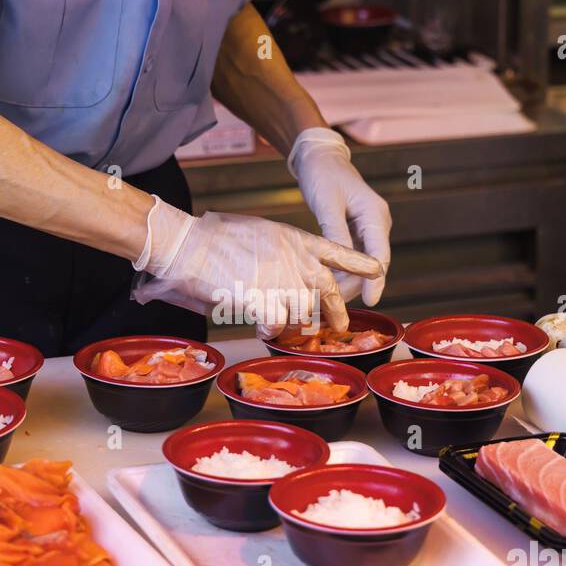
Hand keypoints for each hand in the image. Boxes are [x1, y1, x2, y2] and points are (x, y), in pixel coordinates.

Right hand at [131, 199, 383, 338]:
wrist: (188, 245)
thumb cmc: (210, 239)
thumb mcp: (255, 234)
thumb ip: (274, 254)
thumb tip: (273, 272)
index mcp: (294, 239)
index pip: (337, 250)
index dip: (359, 262)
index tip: (377, 269)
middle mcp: (296, 259)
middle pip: (330, 290)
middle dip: (335, 312)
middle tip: (338, 326)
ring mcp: (283, 280)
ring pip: (303, 312)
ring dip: (291, 323)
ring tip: (275, 323)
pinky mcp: (266, 300)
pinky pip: (278, 326)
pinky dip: (269, 330)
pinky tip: (258, 326)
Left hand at [289, 127, 392, 305]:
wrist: (319, 158)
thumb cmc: (323, 175)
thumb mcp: (327, 204)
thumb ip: (336, 232)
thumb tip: (343, 262)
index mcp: (376, 215)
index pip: (380, 255)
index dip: (376, 280)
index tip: (371, 300)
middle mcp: (377, 224)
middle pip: (374, 264)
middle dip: (358, 285)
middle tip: (336, 303)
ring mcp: (369, 229)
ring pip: (364, 264)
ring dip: (350, 280)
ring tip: (330, 298)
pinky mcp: (358, 232)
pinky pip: (355, 257)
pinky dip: (345, 270)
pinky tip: (331, 283)